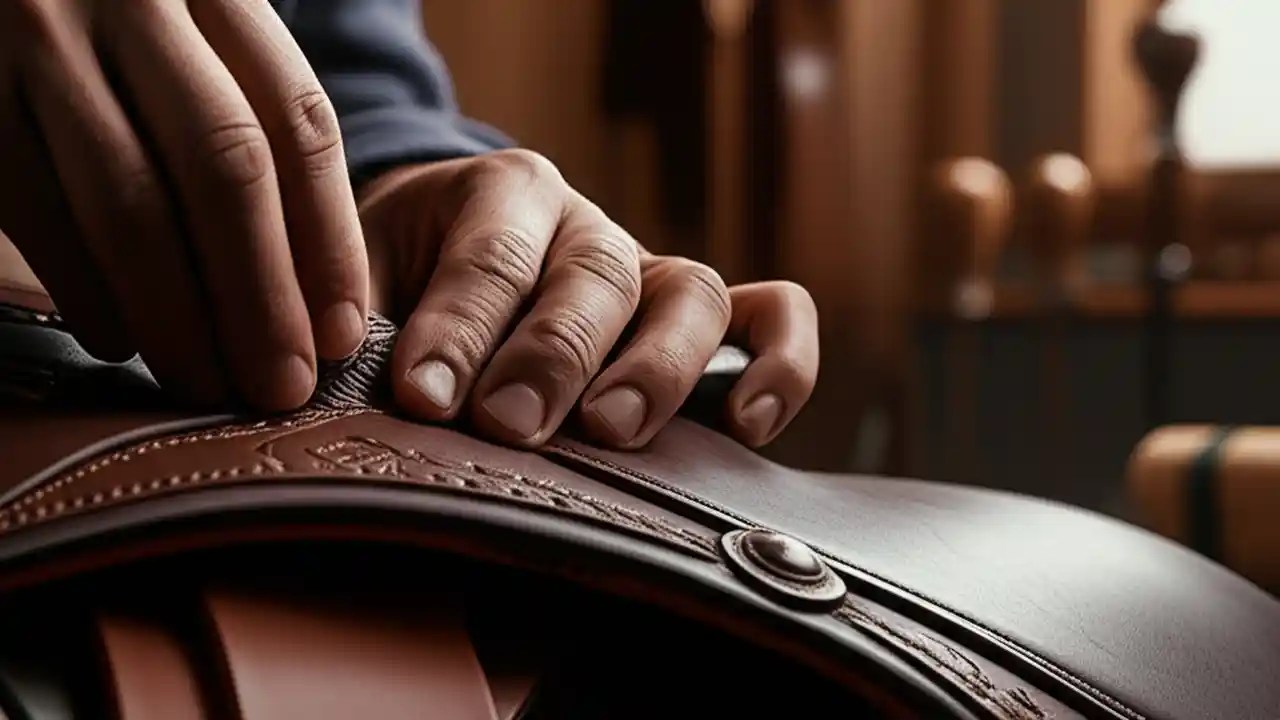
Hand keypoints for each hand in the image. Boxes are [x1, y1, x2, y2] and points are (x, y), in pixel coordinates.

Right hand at [0, 0, 368, 410]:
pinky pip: (42, 219)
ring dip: (179, 318)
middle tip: (282, 388)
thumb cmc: (111, 28)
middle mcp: (128, 1)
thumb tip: (318, 293)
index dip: (330, 241)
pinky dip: (90, 295)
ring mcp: (37, 43)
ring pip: (132, 208)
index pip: (299, 123)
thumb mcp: (192, 35)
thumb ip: (251, 119)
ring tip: (209, 384)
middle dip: (262, 297)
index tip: (341, 333)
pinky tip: (122, 342)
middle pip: (227, 170)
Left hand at [358, 150, 818, 448]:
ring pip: (691, 295)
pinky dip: (777, 361)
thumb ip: (353, 320)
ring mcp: (651, 267)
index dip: (459, 327)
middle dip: (552, 355)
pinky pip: (770, 315)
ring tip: (612, 432)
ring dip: (656, 367)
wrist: (447, 245)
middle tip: (509, 425)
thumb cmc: (402, 272)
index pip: (492, 254)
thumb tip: (323, 380)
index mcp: (500, 194)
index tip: (422, 396)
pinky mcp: (699, 312)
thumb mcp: (359, 277)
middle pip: (595, 277)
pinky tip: (748, 420)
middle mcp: (585, 226)